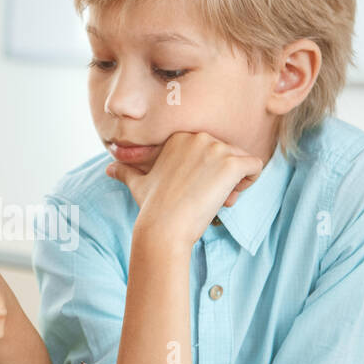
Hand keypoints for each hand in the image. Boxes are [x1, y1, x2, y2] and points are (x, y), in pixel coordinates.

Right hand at [106, 131, 263, 248]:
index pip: (210, 150)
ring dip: (235, 182)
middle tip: (206, 200)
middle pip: (228, 154)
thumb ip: (126, 172)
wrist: (163, 227)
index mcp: (180, 137)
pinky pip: (255, 166)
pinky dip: (250, 182)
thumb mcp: (138, 184)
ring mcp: (216, 148)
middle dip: (222, 177)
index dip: (207, 174)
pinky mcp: (231, 163)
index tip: (194, 192)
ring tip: (216, 201)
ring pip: (242, 160)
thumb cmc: (152, 208)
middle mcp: (198, 136)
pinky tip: (229, 197)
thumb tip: (108, 169)